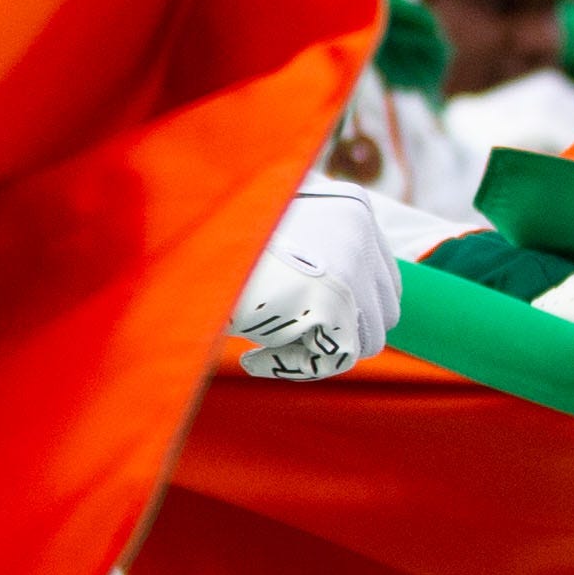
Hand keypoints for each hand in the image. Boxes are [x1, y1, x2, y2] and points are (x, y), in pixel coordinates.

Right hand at [229, 189, 399, 381]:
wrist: (188, 250)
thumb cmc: (216, 245)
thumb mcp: (277, 233)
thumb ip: (313, 254)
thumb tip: (342, 314)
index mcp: (354, 207)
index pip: (385, 279)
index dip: (352, 312)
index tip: (309, 323)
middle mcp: (361, 232)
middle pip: (384, 313)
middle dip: (340, 334)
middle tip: (288, 337)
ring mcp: (351, 267)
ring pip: (365, 340)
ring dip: (318, 349)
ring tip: (265, 345)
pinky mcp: (334, 303)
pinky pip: (337, 359)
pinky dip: (293, 366)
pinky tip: (252, 360)